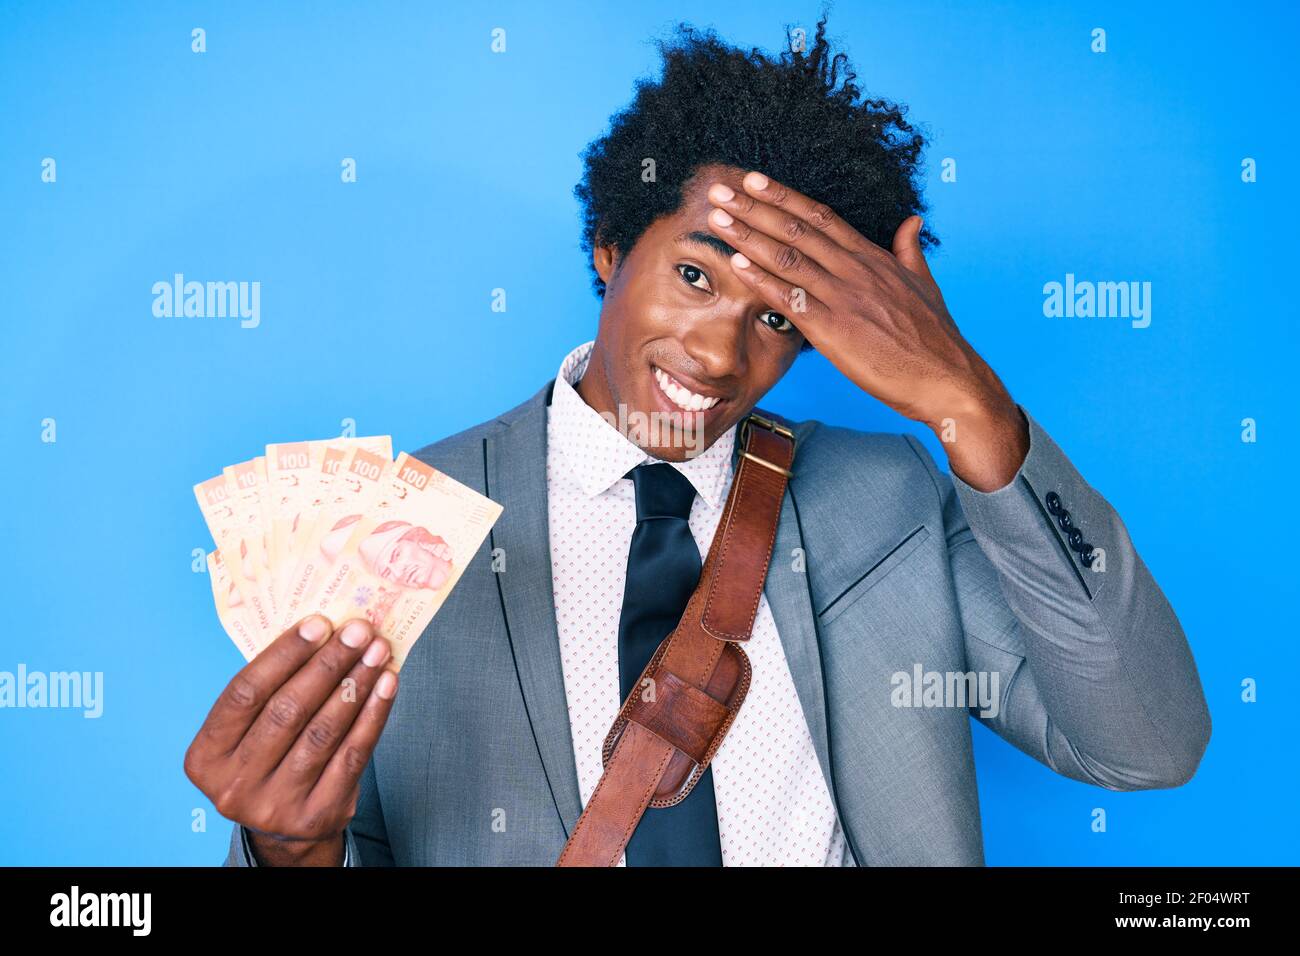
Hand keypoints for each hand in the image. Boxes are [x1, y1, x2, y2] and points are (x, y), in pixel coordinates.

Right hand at [184, 616, 397, 865]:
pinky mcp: (318, 814)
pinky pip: (353, 754)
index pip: (244, 692)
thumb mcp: (250, 731)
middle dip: (328, 663)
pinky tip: (386, 684)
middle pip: (288, 710)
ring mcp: (276, 805)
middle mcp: (235, 785)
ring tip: (378, 652)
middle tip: (359, 630)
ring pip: (323, 731)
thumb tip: (324, 630)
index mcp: (206, 756)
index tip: (319, 623)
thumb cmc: (270, 757)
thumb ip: (272, 689)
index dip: (284, 654)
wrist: (285, 829)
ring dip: (356, 683)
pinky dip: (374, 714)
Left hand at [706, 171, 1028, 489]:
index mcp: (873, 257)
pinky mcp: (834, 329)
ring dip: (748, 235)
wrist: (947, 378)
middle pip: (797, 228)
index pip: (821, 217)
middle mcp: (855, 270)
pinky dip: (762, 279)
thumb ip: (908, 250)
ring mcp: (843, 297)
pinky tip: (736, 264)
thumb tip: (912, 221)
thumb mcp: (924, 283)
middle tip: (721, 188)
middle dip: (754, 207)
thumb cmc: (936, 338)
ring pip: (788, 257)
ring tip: (717, 217)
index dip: (785, 197)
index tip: (755, 180)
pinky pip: (790, 298)